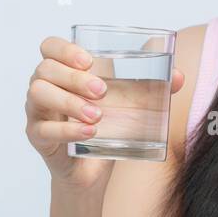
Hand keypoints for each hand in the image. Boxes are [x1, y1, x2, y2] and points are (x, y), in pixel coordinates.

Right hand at [24, 36, 184, 192]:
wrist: (93, 169)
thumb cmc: (107, 126)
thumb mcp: (131, 104)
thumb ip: (152, 88)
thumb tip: (180, 76)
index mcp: (63, 71)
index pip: (49, 46)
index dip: (64, 49)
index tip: (88, 60)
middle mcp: (45, 86)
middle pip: (45, 69)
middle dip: (74, 78)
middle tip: (102, 91)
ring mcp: (38, 111)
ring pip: (38, 94)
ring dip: (69, 102)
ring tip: (97, 115)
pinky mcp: (38, 137)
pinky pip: (43, 129)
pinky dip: (67, 130)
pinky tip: (89, 132)